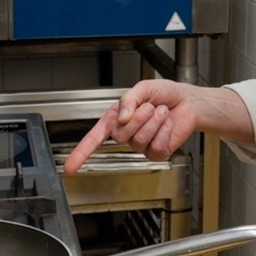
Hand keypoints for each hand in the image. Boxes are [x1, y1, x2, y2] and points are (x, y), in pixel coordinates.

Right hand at [63, 80, 199, 173]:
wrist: (186, 101)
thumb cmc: (163, 94)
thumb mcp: (142, 88)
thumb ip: (129, 100)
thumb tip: (122, 118)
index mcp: (116, 119)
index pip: (94, 138)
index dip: (81, 153)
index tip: (70, 167)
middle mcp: (126, 134)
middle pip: (120, 136)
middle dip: (138, 117)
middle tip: (150, 107)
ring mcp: (141, 145)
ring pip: (139, 140)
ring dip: (153, 121)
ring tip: (160, 112)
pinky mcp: (156, 153)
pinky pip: (156, 146)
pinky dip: (164, 131)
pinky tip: (167, 124)